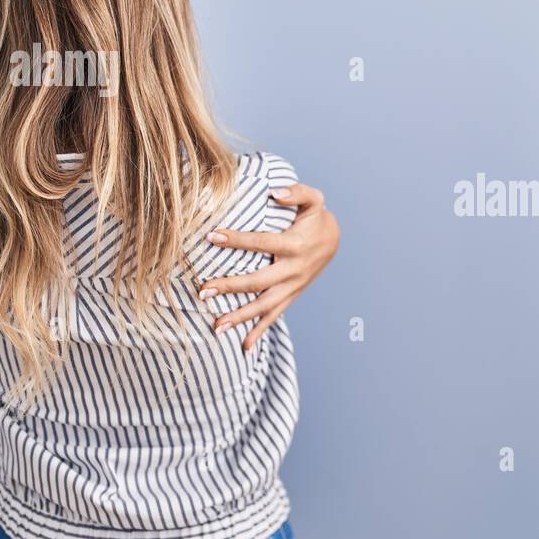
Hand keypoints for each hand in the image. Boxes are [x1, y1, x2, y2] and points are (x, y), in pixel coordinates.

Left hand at [198, 184, 339, 350]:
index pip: (261, 242)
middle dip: (230, 287)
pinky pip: (274, 315)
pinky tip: (243, 346)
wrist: (334, 240)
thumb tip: (273, 192)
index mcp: (295, 245)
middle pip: (258, 281)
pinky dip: (259, 331)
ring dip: (240, 317)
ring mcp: (292, 286)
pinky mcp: (291, 295)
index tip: (211, 236)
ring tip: (216, 326)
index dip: (237, 239)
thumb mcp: (313, 200)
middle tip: (203, 290)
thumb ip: (296, 192)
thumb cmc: (316, 217)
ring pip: (264, 305)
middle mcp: (293, 269)